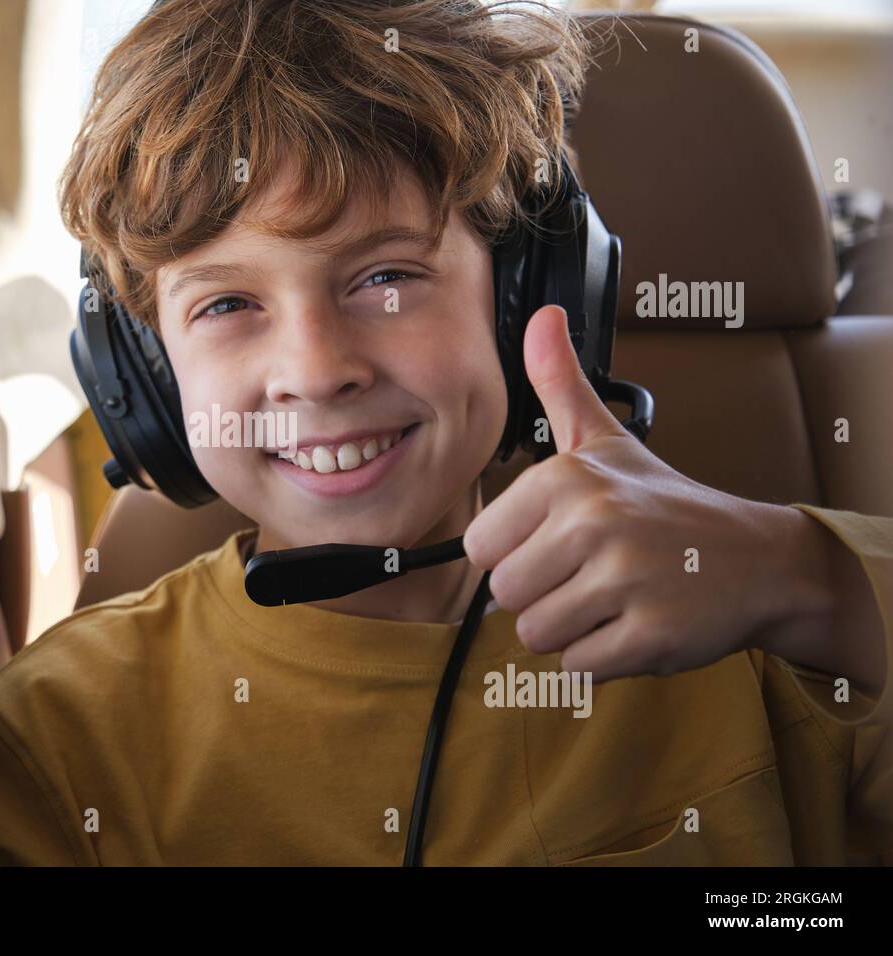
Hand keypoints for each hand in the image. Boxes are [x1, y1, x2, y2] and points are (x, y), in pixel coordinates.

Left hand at [463, 305, 831, 682]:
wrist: (758, 559)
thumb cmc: (664, 503)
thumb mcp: (605, 438)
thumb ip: (560, 384)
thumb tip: (541, 316)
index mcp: (566, 479)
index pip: (480, 549)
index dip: (513, 555)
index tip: (556, 544)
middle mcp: (594, 523)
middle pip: (506, 596)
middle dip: (542, 596)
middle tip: (589, 575)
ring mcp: (626, 580)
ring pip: (537, 636)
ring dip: (570, 629)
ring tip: (611, 598)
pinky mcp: (652, 634)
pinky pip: (579, 667)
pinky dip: (602, 657)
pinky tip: (634, 623)